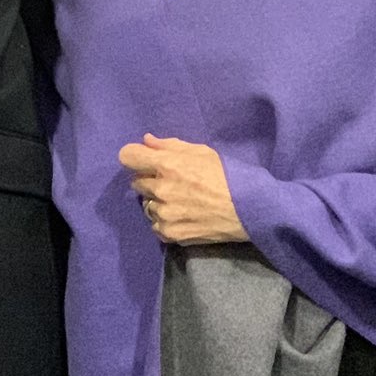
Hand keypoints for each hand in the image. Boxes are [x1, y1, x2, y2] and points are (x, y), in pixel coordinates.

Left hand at [118, 133, 247, 245]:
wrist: (247, 209)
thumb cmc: (227, 176)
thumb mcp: (202, 152)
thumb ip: (170, 145)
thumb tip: (147, 141)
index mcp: (167, 165)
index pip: (127, 156)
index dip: (135, 157)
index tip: (143, 161)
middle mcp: (161, 189)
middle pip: (136, 182)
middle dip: (150, 180)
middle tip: (171, 182)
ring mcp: (164, 214)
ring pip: (146, 205)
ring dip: (158, 202)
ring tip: (180, 202)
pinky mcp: (170, 233)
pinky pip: (155, 225)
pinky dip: (165, 221)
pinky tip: (183, 216)